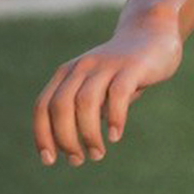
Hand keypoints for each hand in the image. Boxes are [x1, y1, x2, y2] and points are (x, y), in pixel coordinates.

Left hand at [32, 14, 181, 165]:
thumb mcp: (95, 89)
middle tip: (78, 160)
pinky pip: (117, 94)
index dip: (42, 134)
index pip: (43, 106)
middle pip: (60, 106)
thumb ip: (81, 113)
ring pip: (85, 102)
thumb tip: (70, 149)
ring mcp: (105, 66)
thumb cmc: (121, 70)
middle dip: (65, 138)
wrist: (151, 33)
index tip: (49, 160)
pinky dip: (114, 118)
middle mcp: (81, 68)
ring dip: (88, 133)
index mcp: (66, 74)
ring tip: (97, 154)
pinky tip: (115, 136)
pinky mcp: (131, 67)